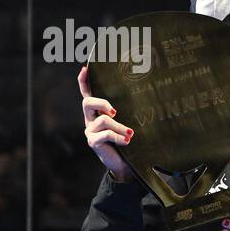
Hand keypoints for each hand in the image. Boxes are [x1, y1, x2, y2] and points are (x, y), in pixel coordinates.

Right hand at [78, 65, 131, 180]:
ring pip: (103, 120)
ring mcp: (90, 130)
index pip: (87, 93)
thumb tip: (145, 94)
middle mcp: (90, 118)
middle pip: (87, 102)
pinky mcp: (93, 142)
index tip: (85, 68)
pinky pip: (106, 135)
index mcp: (97, 111)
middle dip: (102, 103)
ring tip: (131, 133)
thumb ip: (129, 110)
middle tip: (115, 112)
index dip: (84, 81)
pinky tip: (127, 141)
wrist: (125, 162)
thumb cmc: (128, 138)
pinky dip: (119, 137)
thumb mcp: (129, 121)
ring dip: (120, 126)